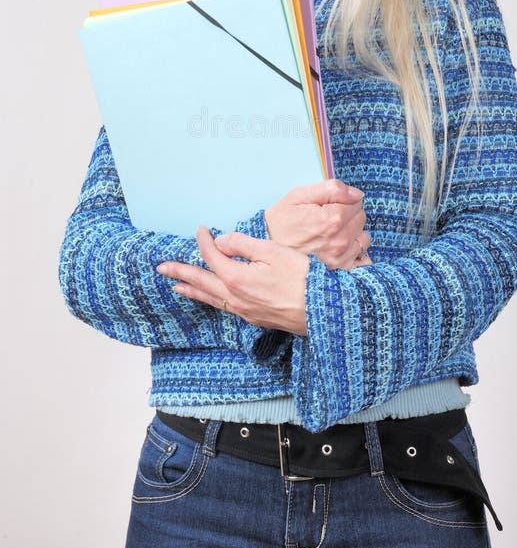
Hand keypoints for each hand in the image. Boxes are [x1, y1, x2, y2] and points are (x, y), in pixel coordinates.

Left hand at [157, 227, 310, 334]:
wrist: (323, 311)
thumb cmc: (302, 277)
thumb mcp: (273, 251)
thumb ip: (243, 244)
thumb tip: (222, 242)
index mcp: (236, 278)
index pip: (212, 256)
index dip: (204, 241)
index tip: (201, 229)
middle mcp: (235, 297)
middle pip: (201, 282)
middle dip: (180, 272)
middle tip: (161, 267)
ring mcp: (244, 311)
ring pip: (210, 298)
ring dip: (191, 290)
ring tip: (176, 287)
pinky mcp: (255, 318)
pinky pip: (223, 307)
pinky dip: (210, 300)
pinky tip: (211, 299)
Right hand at [265, 178, 371, 269]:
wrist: (265, 252)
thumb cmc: (279, 222)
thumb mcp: (297, 196)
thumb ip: (330, 189)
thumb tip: (356, 193)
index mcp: (331, 219)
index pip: (356, 201)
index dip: (344, 199)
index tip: (330, 204)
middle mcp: (340, 240)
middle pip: (361, 218)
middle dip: (349, 214)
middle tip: (328, 218)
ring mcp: (341, 258)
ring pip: (363, 237)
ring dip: (353, 233)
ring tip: (332, 234)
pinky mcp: (340, 271)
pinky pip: (362, 259)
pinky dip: (356, 253)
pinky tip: (342, 250)